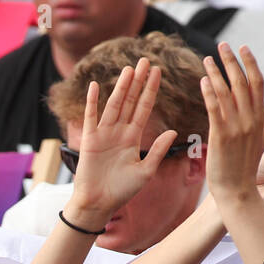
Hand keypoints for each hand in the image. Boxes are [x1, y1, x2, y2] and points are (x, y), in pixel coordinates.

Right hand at [67, 58, 178, 222]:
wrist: (99, 204)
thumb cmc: (122, 191)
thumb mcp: (146, 171)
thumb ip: (159, 150)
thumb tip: (174, 130)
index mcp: (133, 138)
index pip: (144, 108)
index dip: (151, 90)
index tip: (158, 71)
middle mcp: (119, 132)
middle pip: (130, 101)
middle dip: (138, 81)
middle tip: (145, 60)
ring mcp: (103, 134)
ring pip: (114, 105)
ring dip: (121, 87)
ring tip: (129, 69)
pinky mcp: (89, 140)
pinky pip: (91, 117)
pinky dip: (92, 102)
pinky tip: (96, 86)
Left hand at [200, 43, 263, 204]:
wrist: (237, 193)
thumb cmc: (242, 170)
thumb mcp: (254, 142)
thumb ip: (252, 123)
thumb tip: (250, 108)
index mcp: (260, 120)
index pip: (257, 85)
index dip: (250, 64)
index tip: (243, 48)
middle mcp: (251, 120)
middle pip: (243, 82)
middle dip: (232, 61)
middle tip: (223, 45)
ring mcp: (237, 128)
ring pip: (228, 92)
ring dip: (217, 72)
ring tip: (208, 59)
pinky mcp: (222, 137)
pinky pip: (215, 109)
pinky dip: (210, 92)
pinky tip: (204, 80)